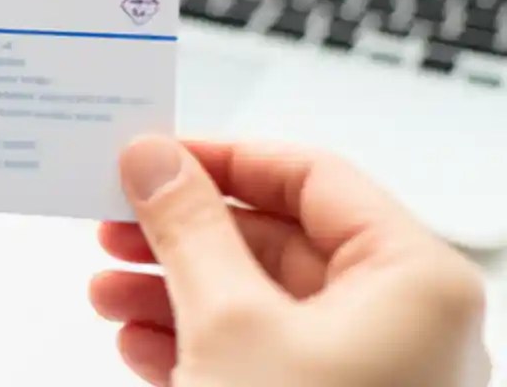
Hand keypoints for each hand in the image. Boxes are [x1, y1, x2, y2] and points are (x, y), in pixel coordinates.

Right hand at [90, 136, 489, 386]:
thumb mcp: (227, 324)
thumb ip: (186, 227)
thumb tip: (156, 160)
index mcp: (412, 280)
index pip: (309, 175)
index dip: (220, 158)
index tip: (152, 155)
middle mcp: (402, 322)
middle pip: (276, 240)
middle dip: (181, 234)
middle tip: (116, 219)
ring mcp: (367, 376)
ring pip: (258, 301)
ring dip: (173, 289)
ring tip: (108, 288)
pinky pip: (257, 355)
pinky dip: (194, 343)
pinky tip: (139, 343)